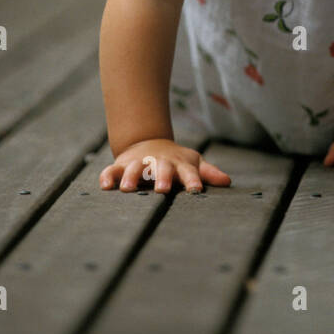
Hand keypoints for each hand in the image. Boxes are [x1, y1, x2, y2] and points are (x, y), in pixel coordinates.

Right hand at [99, 138, 231, 193]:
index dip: (193, 180)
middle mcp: (158, 163)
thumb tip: (227, 182)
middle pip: (161, 169)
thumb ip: (208, 173)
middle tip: (162, 190)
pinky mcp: (121, 165)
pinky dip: (108, 176)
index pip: (188, 172)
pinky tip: (105, 185)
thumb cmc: (175, 160)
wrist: (149, 143)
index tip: (196, 190)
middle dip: (162, 178)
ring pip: (134, 168)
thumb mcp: (192, 163)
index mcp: (178, 165)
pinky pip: (111, 170)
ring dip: (131, 177)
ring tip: (128, 189)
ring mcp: (139, 163)